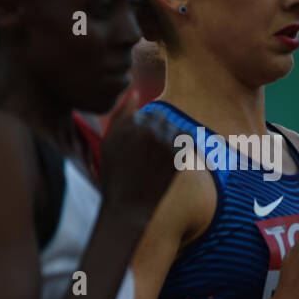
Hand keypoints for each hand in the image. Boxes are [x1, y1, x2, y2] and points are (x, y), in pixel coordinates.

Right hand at [100, 94, 182, 223]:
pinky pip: (188, 140)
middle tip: (149, 158)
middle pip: (163, 120)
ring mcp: (165, 139)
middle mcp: (147, 128)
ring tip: (157, 164)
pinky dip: (183, 149)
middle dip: (159, 134)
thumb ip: (121, 114)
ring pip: (176, 129)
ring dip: (171, 141)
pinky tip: (171, 163)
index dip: (144, 133)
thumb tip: (135, 91)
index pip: (147, 116)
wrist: (129, 207)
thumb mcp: (109, 143)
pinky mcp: (180, 152)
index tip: (140, 151)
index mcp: (129, 123)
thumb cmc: (116, 176)